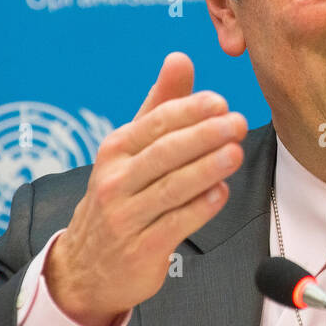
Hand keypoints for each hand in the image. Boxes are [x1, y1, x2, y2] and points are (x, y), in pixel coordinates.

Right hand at [45, 52, 246, 325]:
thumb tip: (180, 58)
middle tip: (238, 123)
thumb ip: (160, 105)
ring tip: (234, 153)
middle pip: (164, 152)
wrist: (86, 266)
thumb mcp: (132, 148)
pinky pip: (174, 224)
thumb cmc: (121, 194)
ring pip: (171, 188)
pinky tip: (220, 193)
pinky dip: (199, 208)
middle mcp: (116, 180)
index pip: (155, 123)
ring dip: (206, 168)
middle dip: (203, 135)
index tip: (221, 102)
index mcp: (116, 150)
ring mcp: (126, 216)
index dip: (189, 111)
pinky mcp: (141, 248)